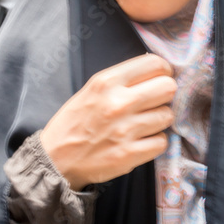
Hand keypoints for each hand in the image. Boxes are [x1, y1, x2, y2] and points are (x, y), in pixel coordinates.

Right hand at [41, 54, 176, 190]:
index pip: (155, 64)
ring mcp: (126, 129)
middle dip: (165, 94)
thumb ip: (122, 79)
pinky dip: (155, 142)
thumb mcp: (92, 88)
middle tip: (155, 101)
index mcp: (107, 81)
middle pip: (168, 88)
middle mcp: (118, 102)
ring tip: (144, 123)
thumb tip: (158, 73)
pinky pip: (162, 142)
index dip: (163, 71)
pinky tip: (141, 140)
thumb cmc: (75, 121)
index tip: (160, 78)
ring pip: (167, 115)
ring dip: (159, 120)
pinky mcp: (130, 154)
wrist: (55, 159)